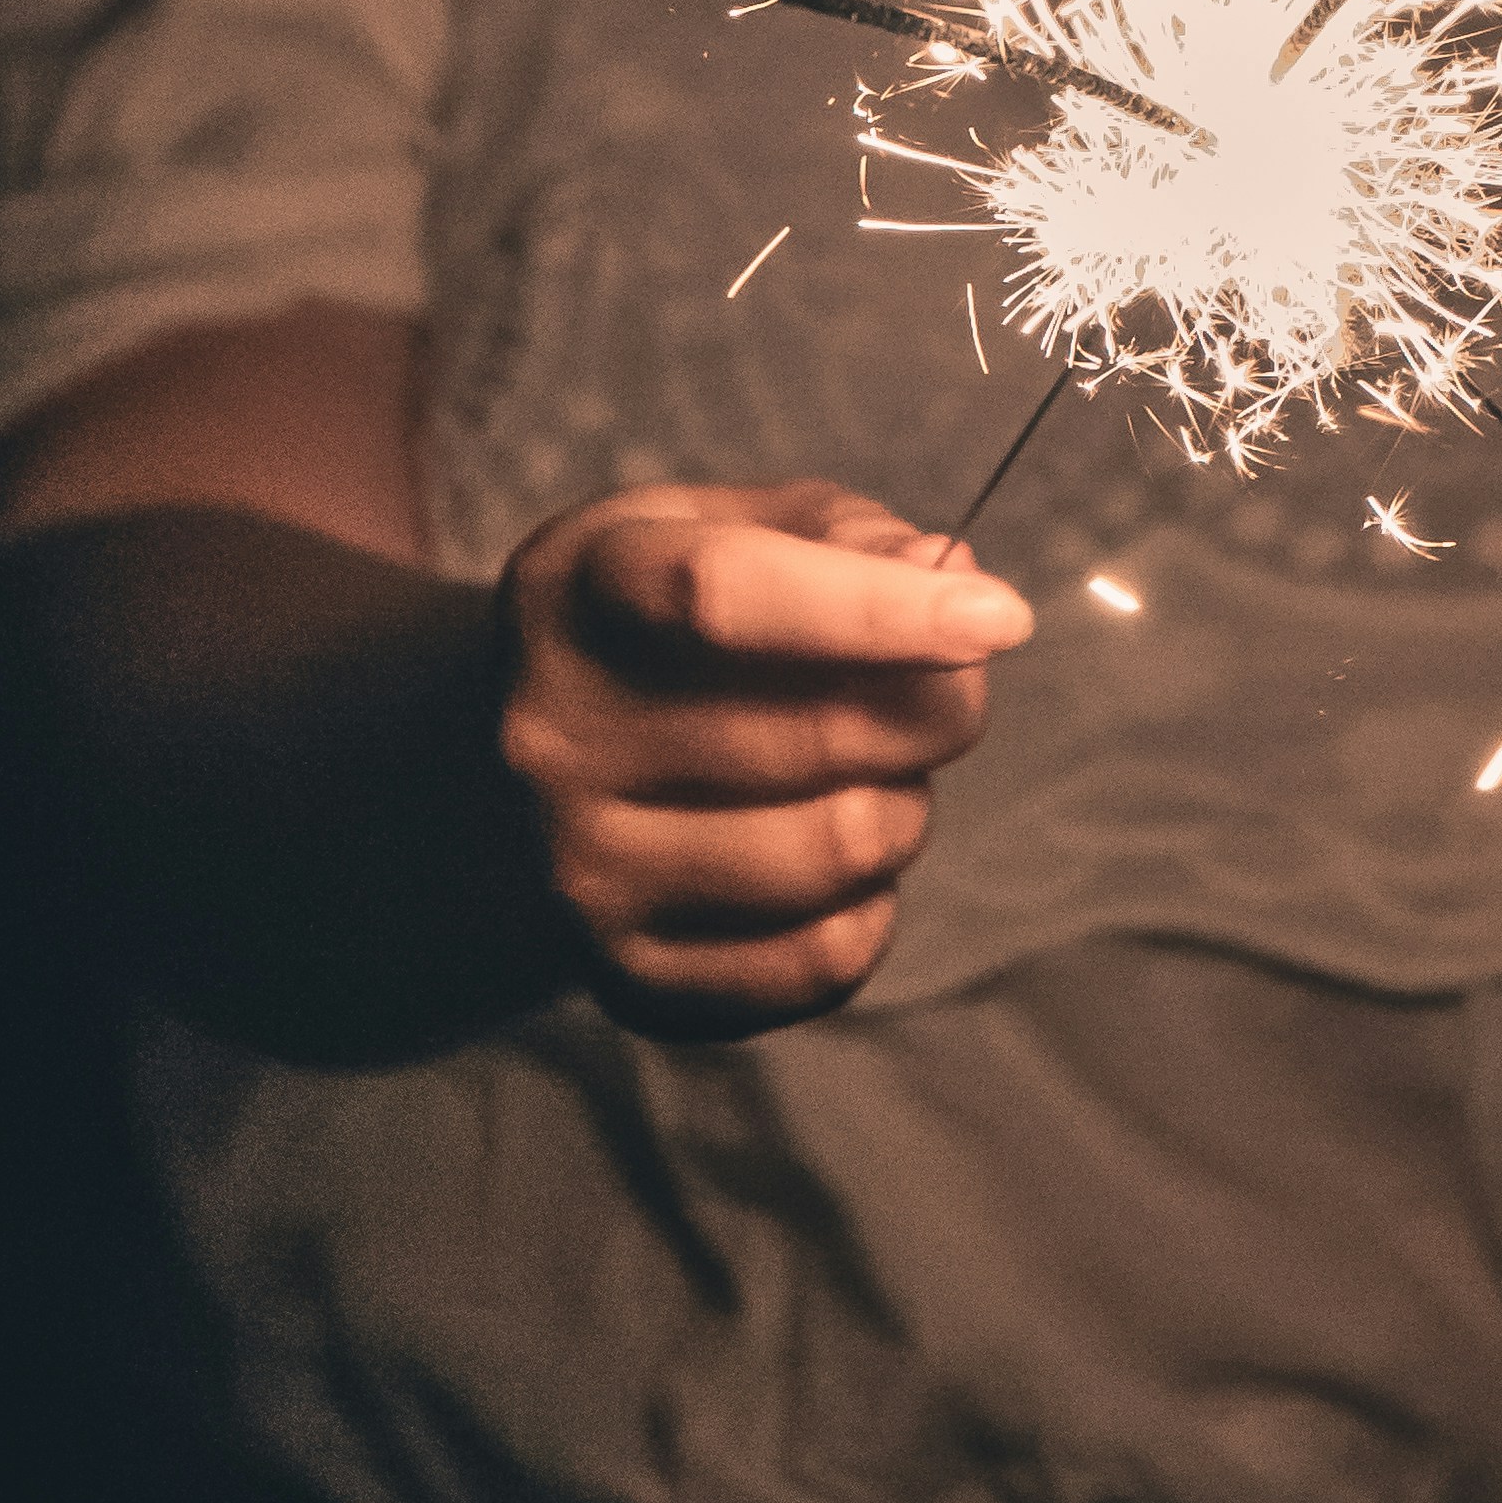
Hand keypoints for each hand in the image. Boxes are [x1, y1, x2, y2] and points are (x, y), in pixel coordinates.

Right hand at [500, 481, 1029, 1036]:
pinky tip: (836, 864)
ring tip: (877, 778)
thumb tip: (945, 573)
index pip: (731, 595)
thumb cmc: (652, 629)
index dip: (880, 609)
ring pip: (838, 852)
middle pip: (816, 735)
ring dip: (906, 808)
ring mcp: (585, 870)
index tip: (998, 617)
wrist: (503, 783)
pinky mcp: (631, 976)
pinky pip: (824, 959)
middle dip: (931, 711)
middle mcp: (559, 737)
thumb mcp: (714, 526)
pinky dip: (872, 906)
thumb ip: (837, 533)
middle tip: (942, 695)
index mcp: (579, 592)